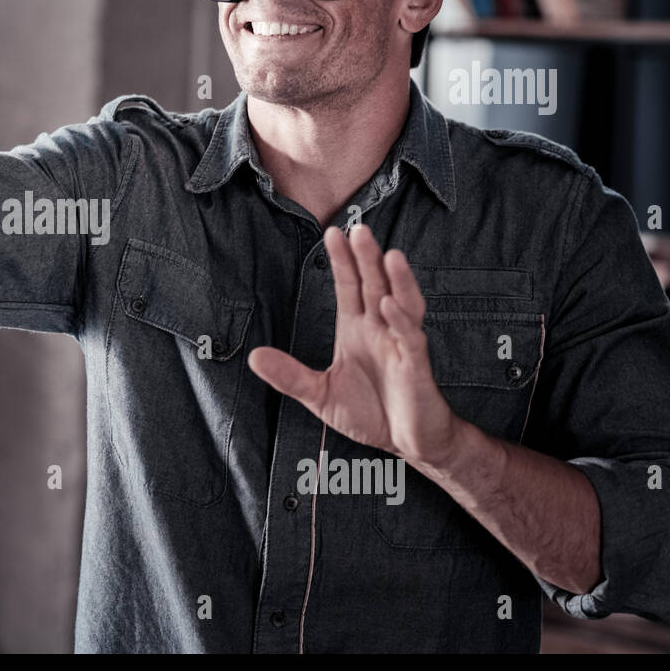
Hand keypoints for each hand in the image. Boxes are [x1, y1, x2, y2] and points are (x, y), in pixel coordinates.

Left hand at [247, 224, 457, 464]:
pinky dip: (401, 321)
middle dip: (367, 257)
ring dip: (396, 279)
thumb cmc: (370, 413)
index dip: (342, 260)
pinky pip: (410, 338)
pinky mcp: (416, 366)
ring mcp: (400, 344)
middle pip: (374, 284)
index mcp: (357, 329)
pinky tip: (389, 305)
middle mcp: (380, 329)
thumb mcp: (320, 395)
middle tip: (359, 227)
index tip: (332, 231)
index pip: (349, 286)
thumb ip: (289, 376)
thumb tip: (253, 356)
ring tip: (389, 254)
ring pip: (401, 303)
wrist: (406, 443)